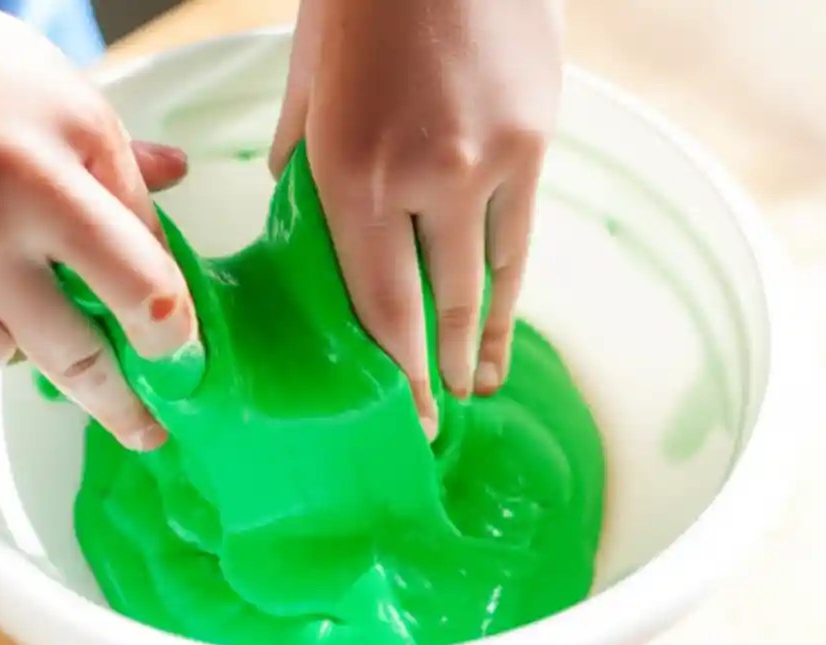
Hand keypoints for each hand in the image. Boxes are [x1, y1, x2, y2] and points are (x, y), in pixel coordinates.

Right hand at [0, 0, 196, 449]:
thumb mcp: (49, 85)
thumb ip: (116, 154)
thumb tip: (177, 179)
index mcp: (56, 164)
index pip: (145, 274)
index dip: (175, 322)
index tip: (184, 349)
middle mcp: (4, 224)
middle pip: (88, 351)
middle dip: (127, 403)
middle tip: (150, 433)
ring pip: (33, 356)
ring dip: (54, 343)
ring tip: (36, 294)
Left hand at [271, 0, 562, 435]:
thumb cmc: (358, 0)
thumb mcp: (306, 80)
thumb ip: (299, 156)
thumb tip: (289, 204)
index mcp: (348, 172)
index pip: (373, 301)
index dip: (391, 369)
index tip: (400, 416)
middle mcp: (422, 181)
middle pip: (433, 304)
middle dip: (434, 371)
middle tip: (435, 420)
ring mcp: (488, 164)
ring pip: (487, 278)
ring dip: (482, 339)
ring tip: (478, 385)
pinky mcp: (536, 142)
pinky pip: (522, 234)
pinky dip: (512, 283)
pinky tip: (504, 316)